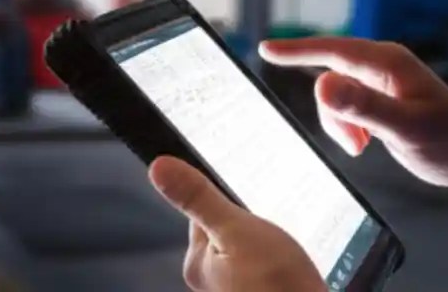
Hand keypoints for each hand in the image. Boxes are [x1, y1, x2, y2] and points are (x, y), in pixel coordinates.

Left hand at [148, 156, 324, 291]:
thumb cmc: (275, 284)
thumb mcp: (236, 230)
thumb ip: (200, 199)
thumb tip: (159, 168)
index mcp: (197, 263)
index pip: (202, 215)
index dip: (228, 206)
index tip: (246, 209)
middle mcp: (211, 281)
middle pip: (228, 232)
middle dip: (251, 226)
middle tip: (269, 236)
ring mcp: (236, 289)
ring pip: (249, 249)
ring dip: (267, 244)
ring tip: (282, 253)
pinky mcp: (259, 291)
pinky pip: (264, 267)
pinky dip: (277, 262)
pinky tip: (288, 267)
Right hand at [260, 37, 447, 187]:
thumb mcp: (405, 128)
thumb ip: (363, 107)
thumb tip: (322, 84)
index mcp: (386, 63)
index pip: (330, 50)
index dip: (296, 50)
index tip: (265, 48)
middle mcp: (382, 65)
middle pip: (330, 78)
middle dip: (331, 113)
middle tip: (356, 147)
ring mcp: (382, 81)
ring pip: (336, 96)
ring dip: (340, 124)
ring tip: (365, 148)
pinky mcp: (383, 98)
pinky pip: (348, 106)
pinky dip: (348, 127)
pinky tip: (368, 144)